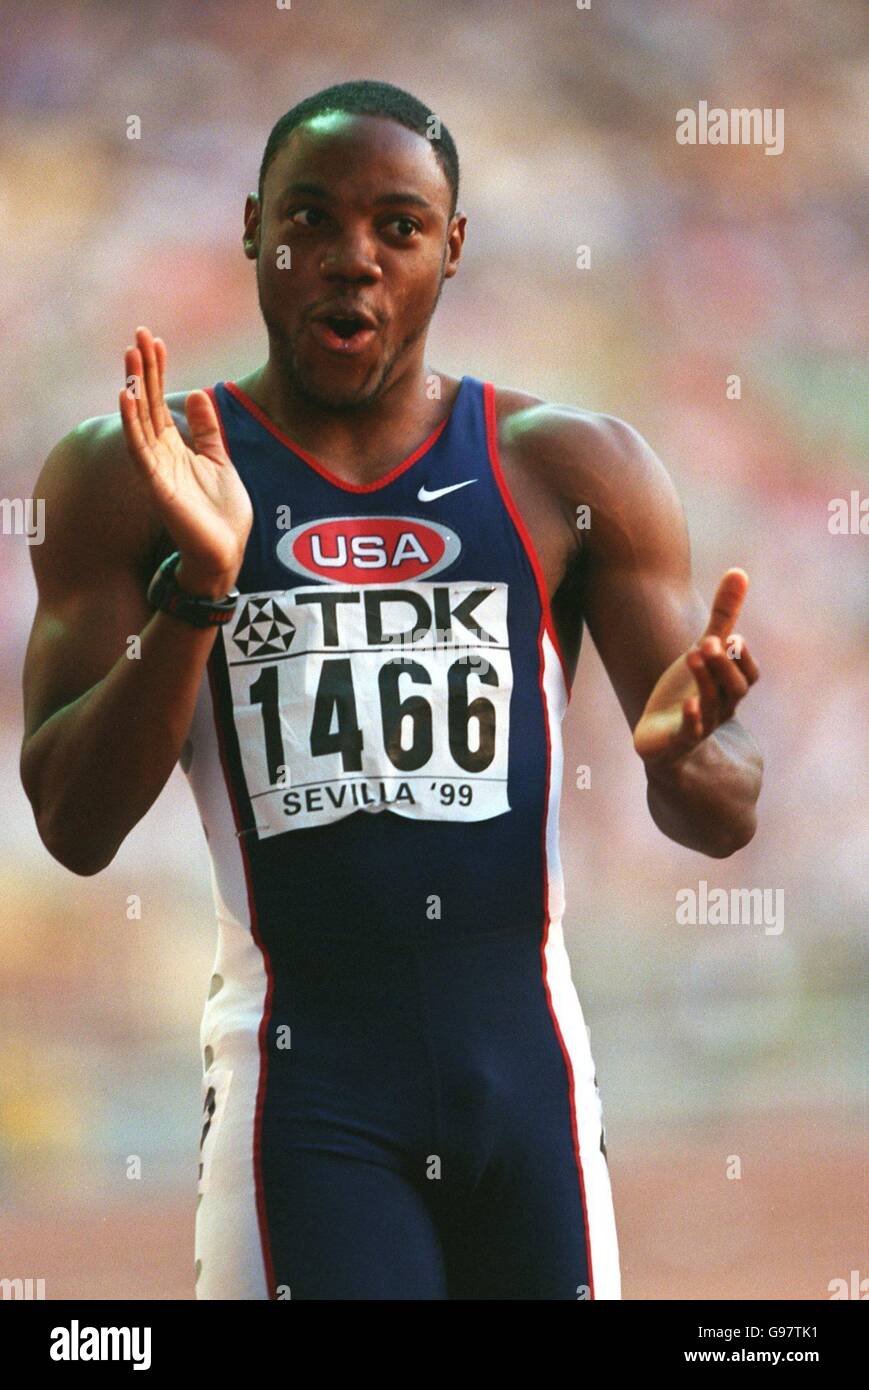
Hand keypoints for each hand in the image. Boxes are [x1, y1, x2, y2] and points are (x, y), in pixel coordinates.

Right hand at [119, 326, 252, 595]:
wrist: (226, 553)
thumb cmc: (222, 513)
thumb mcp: (220, 460)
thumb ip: (208, 430)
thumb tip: (197, 393)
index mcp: (176, 447)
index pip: (161, 401)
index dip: (158, 371)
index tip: (155, 340)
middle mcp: (161, 454)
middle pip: (148, 403)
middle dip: (144, 369)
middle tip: (139, 333)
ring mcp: (157, 468)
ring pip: (139, 421)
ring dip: (134, 387)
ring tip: (130, 356)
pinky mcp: (157, 485)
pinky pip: (140, 449)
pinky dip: (132, 423)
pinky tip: (126, 396)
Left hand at [633, 569, 759, 765]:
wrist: (659, 735)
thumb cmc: (685, 688)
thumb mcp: (704, 649)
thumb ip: (723, 616)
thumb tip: (739, 571)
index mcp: (729, 688)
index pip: (748, 676)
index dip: (742, 658)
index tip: (733, 636)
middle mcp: (721, 708)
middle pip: (734, 689)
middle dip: (723, 665)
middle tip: (708, 641)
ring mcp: (701, 726)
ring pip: (711, 706)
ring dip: (704, 680)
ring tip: (692, 654)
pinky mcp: (677, 740)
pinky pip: (690, 733)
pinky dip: (692, 719)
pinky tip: (687, 704)